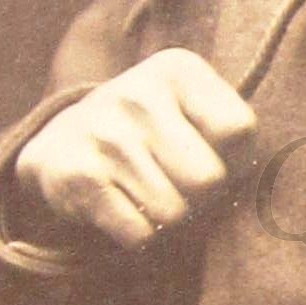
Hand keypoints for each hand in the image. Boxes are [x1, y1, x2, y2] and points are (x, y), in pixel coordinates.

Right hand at [15, 49, 256, 250]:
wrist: (64, 142)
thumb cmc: (152, 133)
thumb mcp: (192, 110)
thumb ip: (233, 136)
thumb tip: (241, 186)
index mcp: (177, 70)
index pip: (239, 130)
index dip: (236, 158)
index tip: (212, 155)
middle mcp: (139, 95)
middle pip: (209, 178)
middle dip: (202, 196)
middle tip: (179, 184)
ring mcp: (105, 135)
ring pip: (174, 213)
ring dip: (169, 218)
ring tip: (149, 194)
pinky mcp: (80, 177)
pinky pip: (140, 233)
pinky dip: (139, 235)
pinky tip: (124, 207)